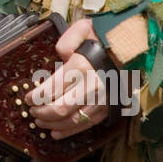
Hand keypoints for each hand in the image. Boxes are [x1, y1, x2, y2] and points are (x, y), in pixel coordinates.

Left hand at [28, 18, 110, 139]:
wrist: (135, 50)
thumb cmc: (105, 38)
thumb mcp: (84, 29)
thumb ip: (67, 40)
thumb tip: (59, 54)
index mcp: (81, 67)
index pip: (52, 89)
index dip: (36, 97)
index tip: (28, 98)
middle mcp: (91, 86)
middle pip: (60, 109)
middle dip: (42, 113)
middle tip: (32, 112)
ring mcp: (101, 100)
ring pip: (72, 120)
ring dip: (53, 124)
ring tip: (40, 123)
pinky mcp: (108, 108)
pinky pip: (87, 124)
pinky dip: (70, 131)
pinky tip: (57, 132)